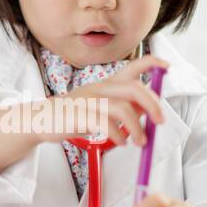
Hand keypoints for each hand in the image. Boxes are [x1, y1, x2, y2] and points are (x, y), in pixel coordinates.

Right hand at [41, 55, 168, 146]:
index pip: (132, 67)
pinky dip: (118, 135)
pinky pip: (105, 124)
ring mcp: (89, 100)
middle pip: (134, 88)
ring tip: (140, 142)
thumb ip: (122, 106)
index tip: (167, 67)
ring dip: (137, 127)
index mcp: (106, 84)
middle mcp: (100, 88)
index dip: (151, 64)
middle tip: (160, 122)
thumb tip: (146, 111)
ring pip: (123, 108)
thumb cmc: (72, 115)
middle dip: (152, 104)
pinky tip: (120, 142)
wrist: (40, 119)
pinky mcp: (79, 115)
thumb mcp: (99, 106)